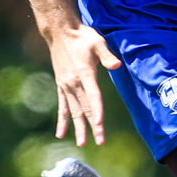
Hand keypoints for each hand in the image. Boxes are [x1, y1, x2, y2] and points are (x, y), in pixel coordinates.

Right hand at [46, 23, 121, 144]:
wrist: (60, 32)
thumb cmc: (82, 37)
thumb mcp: (97, 42)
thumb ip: (106, 55)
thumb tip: (117, 65)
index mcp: (84, 73)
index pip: (93, 95)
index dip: (97, 110)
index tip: (100, 123)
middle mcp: (73, 83)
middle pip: (85, 108)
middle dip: (93, 126)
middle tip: (100, 142)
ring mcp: (66, 86)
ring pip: (73, 111)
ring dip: (78, 128)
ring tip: (82, 144)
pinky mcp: (62, 86)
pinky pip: (63, 107)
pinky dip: (62, 121)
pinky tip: (61, 134)